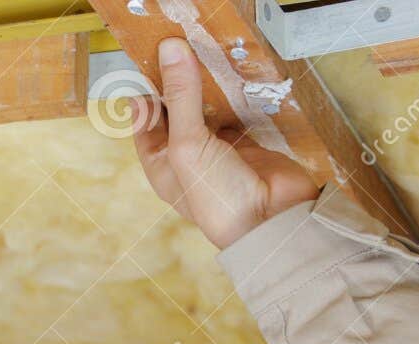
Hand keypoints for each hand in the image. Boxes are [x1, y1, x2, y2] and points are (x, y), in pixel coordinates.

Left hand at [130, 37, 318, 248]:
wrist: (272, 220)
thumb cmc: (217, 196)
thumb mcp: (188, 144)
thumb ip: (182, 98)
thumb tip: (170, 51)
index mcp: (161, 164)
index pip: (146, 121)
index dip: (148, 91)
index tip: (154, 59)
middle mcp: (186, 157)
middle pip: (178, 112)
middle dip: (179, 84)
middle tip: (184, 48)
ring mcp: (218, 150)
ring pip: (208, 109)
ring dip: (208, 86)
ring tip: (207, 54)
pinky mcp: (248, 144)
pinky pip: (238, 112)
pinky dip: (236, 94)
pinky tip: (235, 74)